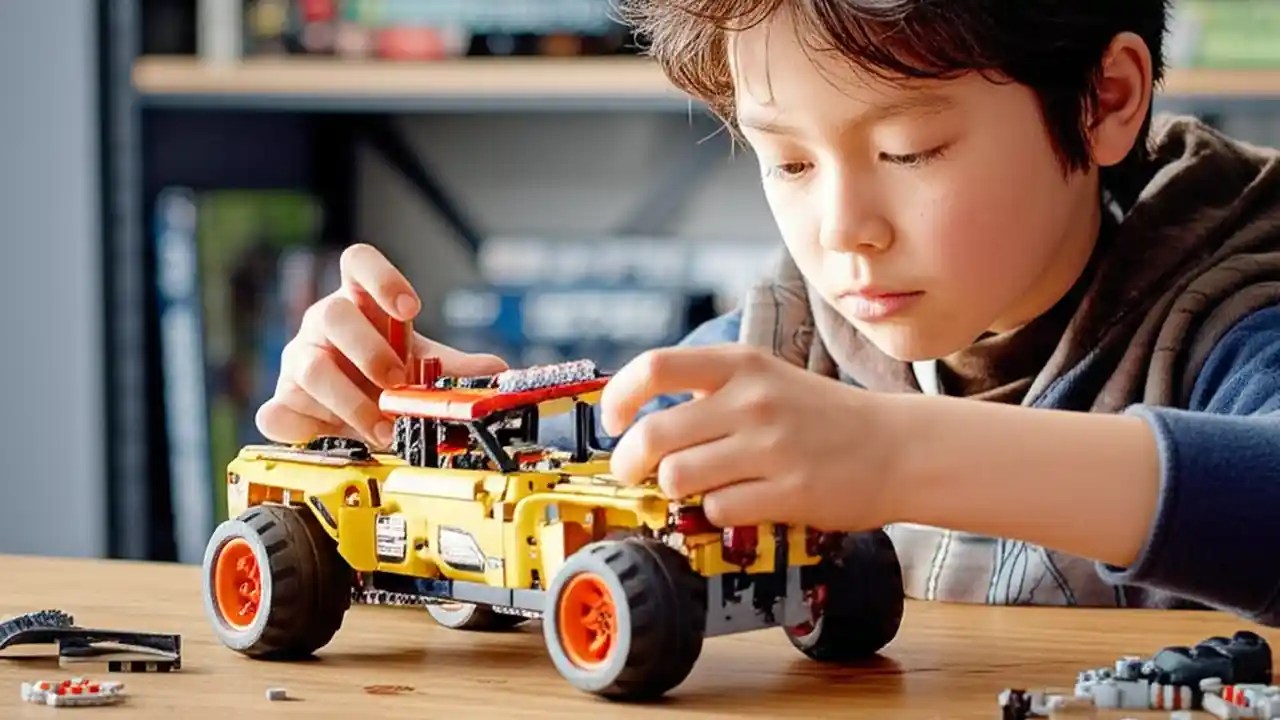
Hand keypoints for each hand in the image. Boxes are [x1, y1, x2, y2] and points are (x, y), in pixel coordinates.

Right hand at [255, 243, 507, 446]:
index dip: (382, 278)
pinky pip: (278, 413)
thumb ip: (456, 367)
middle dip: (369, 351)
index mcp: (359, 302)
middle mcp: (322, 324)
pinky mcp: (282, 402)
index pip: (357, 262)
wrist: (350, 410)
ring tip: (383, 429)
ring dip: (351, 403)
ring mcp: (297, 360)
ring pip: (309, 368)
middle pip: (332, 314)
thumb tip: (497, 369)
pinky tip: (334, 437)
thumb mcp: (423, 364)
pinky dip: (308, 430)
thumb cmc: (383, 374)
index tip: (411, 309)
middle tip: (397, 383)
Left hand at [598, 344, 902, 530]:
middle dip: (630, 462)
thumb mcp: (766, 379)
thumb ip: (709, 390)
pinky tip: (738, 501)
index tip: (613, 422)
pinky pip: (718, 509)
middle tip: (635, 473)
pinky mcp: (789, 492)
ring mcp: (771, 447)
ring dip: (675, 490)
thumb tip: (637, 420)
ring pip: (678, 477)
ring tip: (696, 486)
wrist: (898, 447)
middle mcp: (753, 400)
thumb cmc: (821, 416)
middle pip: (654, 435)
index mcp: (742, 364)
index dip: (618, 397)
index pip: (654, 367)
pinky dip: (716, 511)